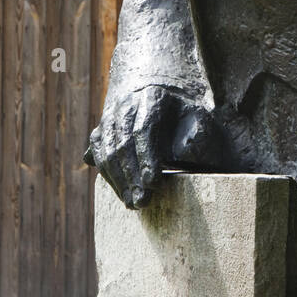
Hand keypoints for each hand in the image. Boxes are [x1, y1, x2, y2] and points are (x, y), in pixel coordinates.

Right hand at [84, 84, 226, 209]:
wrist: (160, 93)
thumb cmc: (183, 111)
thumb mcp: (198, 114)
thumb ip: (196, 131)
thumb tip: (182, 153)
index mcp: (152, 97)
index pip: (144, 128)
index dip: (147, 157)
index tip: (154, 183)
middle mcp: (126, 104)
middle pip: (123, 143)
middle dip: (132, 176)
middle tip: (143, 201)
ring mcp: (110, 116)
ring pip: (107, 151)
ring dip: (118, 181)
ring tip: (132, 203)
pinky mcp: (101, 129)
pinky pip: (98, 154)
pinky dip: (109, 176)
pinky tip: (122, 194)